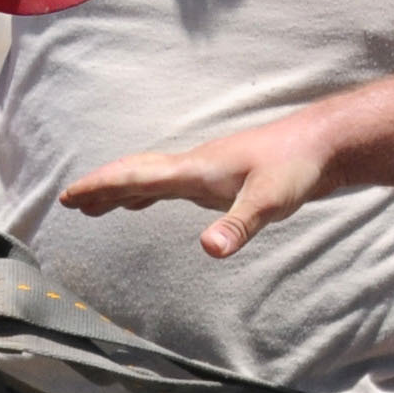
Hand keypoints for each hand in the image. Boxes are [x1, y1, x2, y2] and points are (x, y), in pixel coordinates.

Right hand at [61, 104, 337, 260]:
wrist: (325, 142)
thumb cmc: (298, 168)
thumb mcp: (270, 201)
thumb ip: (238, 225)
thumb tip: (209, 250)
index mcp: (197, 170)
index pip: (137, 177)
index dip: (101, 186)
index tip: (68, 196)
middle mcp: (194, 166)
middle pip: (135, 174)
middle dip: (101, 187)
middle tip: (68, 201)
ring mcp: (206, 170)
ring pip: (149, 177)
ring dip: (119, 190)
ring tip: (92, 205)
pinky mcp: (219, 177)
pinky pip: (168, 183)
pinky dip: (145, 192)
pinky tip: (142, 201)